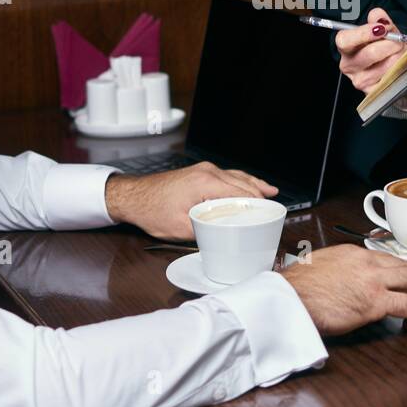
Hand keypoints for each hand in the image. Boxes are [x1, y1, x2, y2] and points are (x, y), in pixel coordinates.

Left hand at [104, 162, 277, 240]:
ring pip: (237, 176)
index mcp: (206, 183)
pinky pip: (227, 175)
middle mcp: (208, 171)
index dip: (257, 204)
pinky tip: (249, 184)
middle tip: (274, 209)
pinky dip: (241, 180)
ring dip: (253, 185)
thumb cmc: (152, 209)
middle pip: (243, 182)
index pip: (241, 192)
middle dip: (260, 194)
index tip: (268, 214)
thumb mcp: (181, 228)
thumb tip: (223, 237)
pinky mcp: (200, 172)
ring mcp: (204, 169)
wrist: (132, 195)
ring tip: (271, 193)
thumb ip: (206, 231)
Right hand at [281, 244, 406, 335]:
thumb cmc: (296, 288)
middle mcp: (367, 262)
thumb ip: (336, 270)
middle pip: (404, 267)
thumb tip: (339, 281)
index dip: (397, 272)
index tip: (399, 281)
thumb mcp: (319, 267)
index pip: (386, 258)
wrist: (289, 298)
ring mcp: (374, 281)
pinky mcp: (376, 302)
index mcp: (353, 253)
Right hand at [336, 7, 406, 93]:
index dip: (363, 33)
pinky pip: (398, 82)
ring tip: (406, 54)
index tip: (382, 29)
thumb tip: (378, 16)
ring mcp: (362, 82)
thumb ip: (379, 20)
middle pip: (370, 54)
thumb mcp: (381, 30)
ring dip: (402, 59)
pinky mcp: (376, 93)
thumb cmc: (382, 46)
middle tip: (401, 40)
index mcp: (347, 48)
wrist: (391, 64)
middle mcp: (350, 66)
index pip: (345, 40)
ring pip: (386, 68)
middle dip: (391, 44)